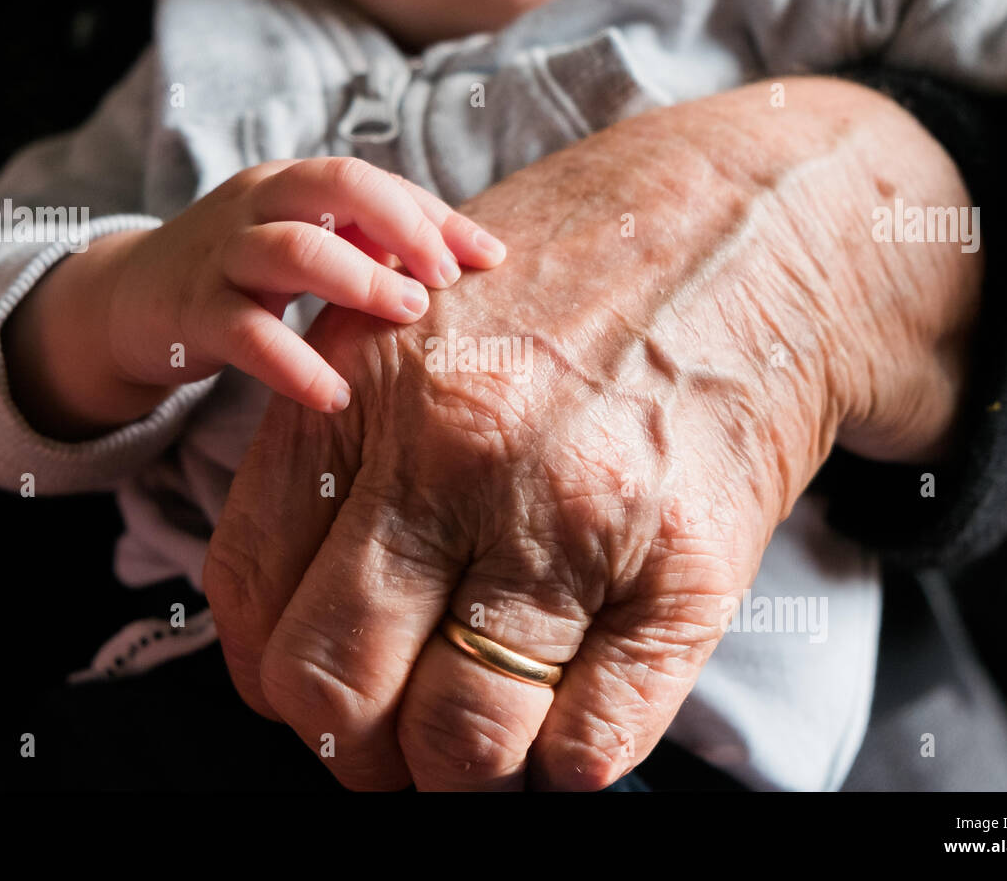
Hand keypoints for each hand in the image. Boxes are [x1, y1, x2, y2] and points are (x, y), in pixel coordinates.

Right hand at [4, 158, 503, 437]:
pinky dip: (296, 366)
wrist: (125, 301)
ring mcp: (220, 255)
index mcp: (290, 184)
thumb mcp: (300, 247)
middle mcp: (256, 205)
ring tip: (408, 317)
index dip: (436, 215)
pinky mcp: (191, 312)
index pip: (373, 181)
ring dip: (360, 279)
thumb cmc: (238, 276)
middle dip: (404, 228)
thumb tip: (456, 265)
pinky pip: (248, 335)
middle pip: (337, 188)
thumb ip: (364, 248)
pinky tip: (336, 396)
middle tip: (446, 280)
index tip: (491, 256)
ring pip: (294, 249)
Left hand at [203, 78, 983, 788]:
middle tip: (398, 741)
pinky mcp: (685, 566)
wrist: (751, 232)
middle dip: (358, 748)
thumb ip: (345, 454)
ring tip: (490, 739)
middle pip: (336, 685)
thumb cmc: (576, 283)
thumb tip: (303, 617)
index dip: (278, 677)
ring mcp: (573, 515)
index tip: (318, 691)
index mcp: (364, 394)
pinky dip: (570, 763)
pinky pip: (594, 740)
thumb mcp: (417, 324)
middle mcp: (455, 457)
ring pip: (463, 738)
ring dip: (463, 773)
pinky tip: (573, 725)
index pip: (255, 598)